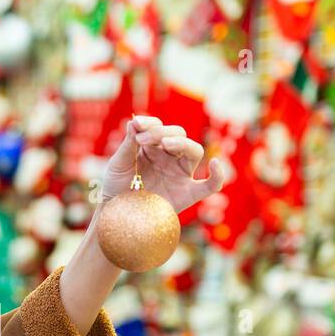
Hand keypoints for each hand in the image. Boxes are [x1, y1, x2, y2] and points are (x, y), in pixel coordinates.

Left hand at [100, 115, 224, 211]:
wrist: (116, 215)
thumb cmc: (116, 188)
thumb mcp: (118, 163)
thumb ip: (129, 143)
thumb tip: (134, 120)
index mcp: (152, 147)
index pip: (159, 127)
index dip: (150, 123)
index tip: (137, 125)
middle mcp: (169, 158)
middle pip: (178, 135)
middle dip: (161, 132)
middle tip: (142, 140)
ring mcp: (180, 174)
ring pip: (194, 151)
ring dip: (182, 143)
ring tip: (166, 144)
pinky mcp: (187, 194)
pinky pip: (210, 186)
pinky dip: (218, 176)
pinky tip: (214, 164)